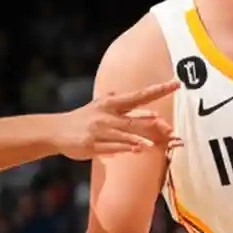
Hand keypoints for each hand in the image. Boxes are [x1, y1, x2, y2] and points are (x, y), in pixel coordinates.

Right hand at [55, 81, 182, 159]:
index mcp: (111, 103)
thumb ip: (116, 103)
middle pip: (135, 118)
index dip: (158, 90)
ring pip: (124, 135)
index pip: (140, 95)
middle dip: (152, 124)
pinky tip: (137, 149)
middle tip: (170, 128)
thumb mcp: (99, 105)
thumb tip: (130, 100)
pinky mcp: (92, 145)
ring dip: (139, 139)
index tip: (176, 84)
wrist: (56, 131)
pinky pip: (112, 147)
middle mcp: (107, 115)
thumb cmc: (82, 119)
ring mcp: (99, 131)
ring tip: (153, 144)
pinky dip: (126, 148)